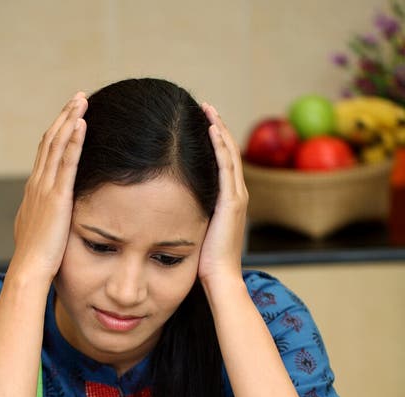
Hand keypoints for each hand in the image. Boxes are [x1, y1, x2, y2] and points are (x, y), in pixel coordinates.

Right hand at [10, 92, 87, 282]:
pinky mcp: (57, 197)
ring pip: (57, 145)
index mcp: (33, 191)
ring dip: (70, 120)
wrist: (29, 269)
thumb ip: (41, 216)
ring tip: (82, 100)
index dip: (56, 133)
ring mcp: (45, 189)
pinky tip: (82, 123)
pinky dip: (74, 140)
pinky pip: (67, 162)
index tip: (68, 117)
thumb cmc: (35, 258)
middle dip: (64, 117)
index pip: (45, 154)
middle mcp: (36, 184)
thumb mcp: (37, 230)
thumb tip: (43, 214)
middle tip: (78, 97)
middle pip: (50, 141)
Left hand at [197, 103, 247, 292]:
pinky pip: (226, 166)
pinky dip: (219, 145)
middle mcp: (236, 195)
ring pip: (229, 154)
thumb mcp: (195, 231)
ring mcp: (236, 197)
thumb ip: (189, 216)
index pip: (223, 164)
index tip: (201, 124)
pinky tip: (210, 128)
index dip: (214, 142)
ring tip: (207, 110)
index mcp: (229, 202)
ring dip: (218, 129)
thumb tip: (169, 207)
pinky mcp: (232, 201)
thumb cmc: (204, 264)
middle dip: (217, 128)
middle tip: (205, 108)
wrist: (220, 279)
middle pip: (229, 152)